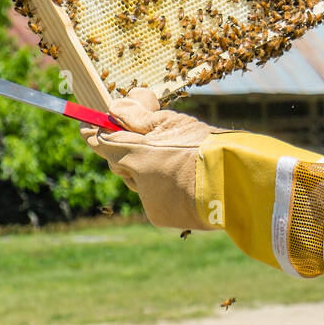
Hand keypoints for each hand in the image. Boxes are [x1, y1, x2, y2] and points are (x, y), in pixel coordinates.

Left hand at [81, 88, 221, 230]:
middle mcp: (135, 179)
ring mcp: (147, 200)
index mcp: (136, 152)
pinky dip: (165, 192)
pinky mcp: (160, 216)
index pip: (101, 141)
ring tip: (178, 165)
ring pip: (139, 183)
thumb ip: (140, 115)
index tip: (90, 127)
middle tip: (148, 143)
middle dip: (129, 154)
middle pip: (120, 163)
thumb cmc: (204, 147)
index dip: (96, 133)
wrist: (233, 184)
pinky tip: (186, 185)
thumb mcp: (173, 122)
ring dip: (149, 174)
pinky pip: (154, 200)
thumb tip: (115, 107)